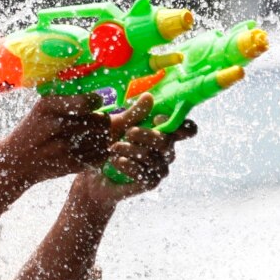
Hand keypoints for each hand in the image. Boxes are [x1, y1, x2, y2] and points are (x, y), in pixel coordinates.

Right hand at [3, 94, 111, 182]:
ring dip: (101, 138)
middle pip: (100, 121)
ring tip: (89, 137)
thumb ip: (68, 100)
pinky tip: (88, 150)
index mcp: (48, 106)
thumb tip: (100, 99)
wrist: (16, 161)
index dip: (95, 103)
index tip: (93, 104)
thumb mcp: (42, 109)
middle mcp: (56, 125)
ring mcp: (64, 147)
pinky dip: (100, 152)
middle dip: (101, 121)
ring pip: (103, 139)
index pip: (88, 102)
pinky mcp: (69, 164)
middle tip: (94, 123)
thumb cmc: (33, 130)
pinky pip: (100, 155)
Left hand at [71, 93, 197, 204]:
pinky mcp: (150, 182)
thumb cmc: (108, 143)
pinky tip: (116, 161)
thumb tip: (149, 97)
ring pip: (153, 158)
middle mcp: (166, 151)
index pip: (187, 129)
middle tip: (128, 133)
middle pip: (166, 142)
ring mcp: (159, 168)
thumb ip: (135, 113)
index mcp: (163, 133)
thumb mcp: (118, 125)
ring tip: (113, 147)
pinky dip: (128, 165)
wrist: (91, 171)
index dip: (179, 124)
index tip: (157, 118)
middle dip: (145, 135)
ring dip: (130, 150)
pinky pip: (146, 174)